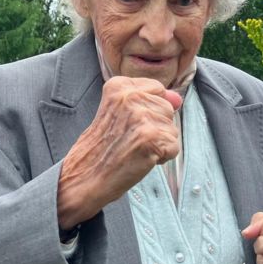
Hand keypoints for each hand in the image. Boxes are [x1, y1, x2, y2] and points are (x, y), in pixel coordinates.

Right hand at [57, 76, 182, 228]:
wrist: (84, 177)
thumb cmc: (101, 148)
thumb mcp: (119, 113)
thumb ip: (150, 101)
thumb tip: (178, 99)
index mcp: (120, 85)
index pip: (158, 89)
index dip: (149, 110)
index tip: (128, 123)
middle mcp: (130, 96)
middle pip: (167, 108)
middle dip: (156, 127)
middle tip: (129, 139)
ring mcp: (141, 116)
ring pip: (172, 129)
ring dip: (158, 143)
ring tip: (133, 149)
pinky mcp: (152, 137)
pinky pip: (174, 147)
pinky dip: (162, 158)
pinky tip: (140, 159)